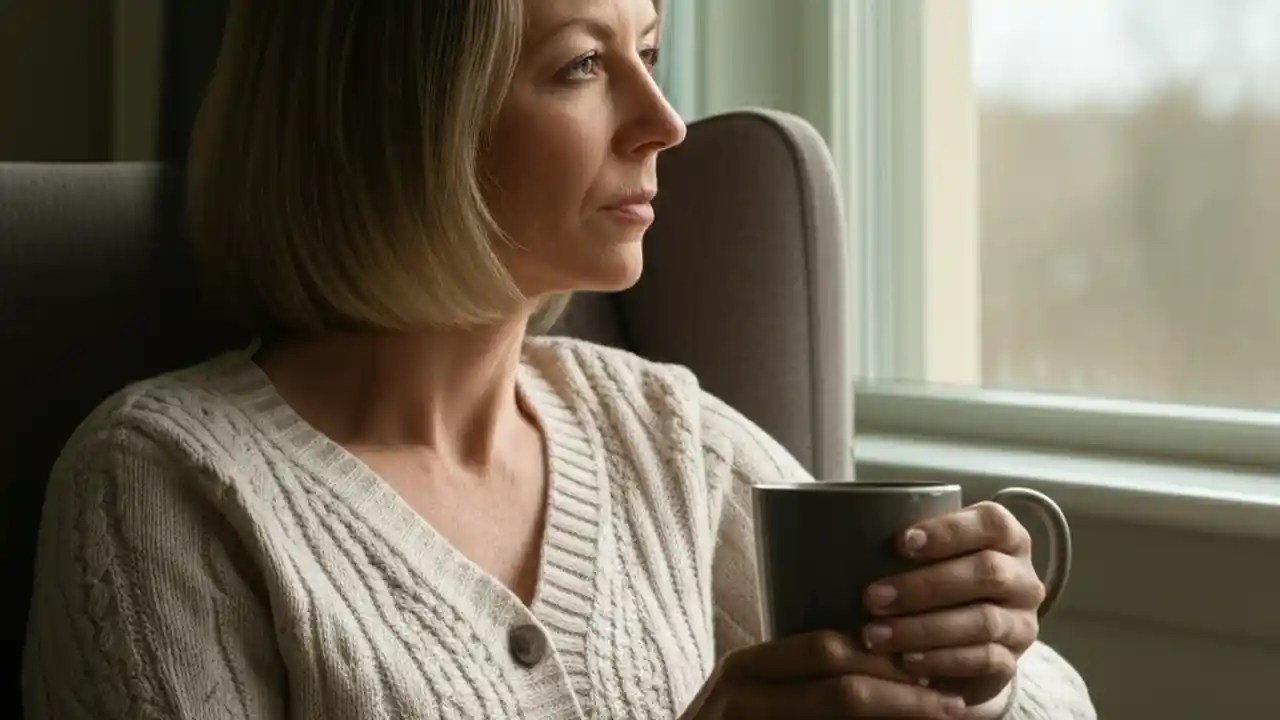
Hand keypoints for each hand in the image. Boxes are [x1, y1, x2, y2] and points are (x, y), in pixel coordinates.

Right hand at [680, 630, 968, 718]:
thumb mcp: (756, 694)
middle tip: (955, 704)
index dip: (886, 656)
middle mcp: (742, 693)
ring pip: (837, 717)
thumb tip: (883, 658)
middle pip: (840, 690)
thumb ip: (803, 677)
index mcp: (748, 665)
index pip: (826, 649)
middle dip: (905, 695)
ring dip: (898, 719)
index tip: (935, 664)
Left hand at [860, 501, 1044, 706]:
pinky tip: (905, 661)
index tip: (901, 543)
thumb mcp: (931, 554)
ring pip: (982, 621)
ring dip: (923, 629)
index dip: (949, 531)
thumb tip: (843, 534)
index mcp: (1006, 538)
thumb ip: (907, 544)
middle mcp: (1022, 578)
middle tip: (872, 598)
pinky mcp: (1012, 661)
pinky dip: (941, 661)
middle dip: (924, 586)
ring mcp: (1021, 622)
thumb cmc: (937, 576)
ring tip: (875, 636)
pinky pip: (983, 661)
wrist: (971, 636)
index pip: (991, 523)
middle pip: (986, 573)